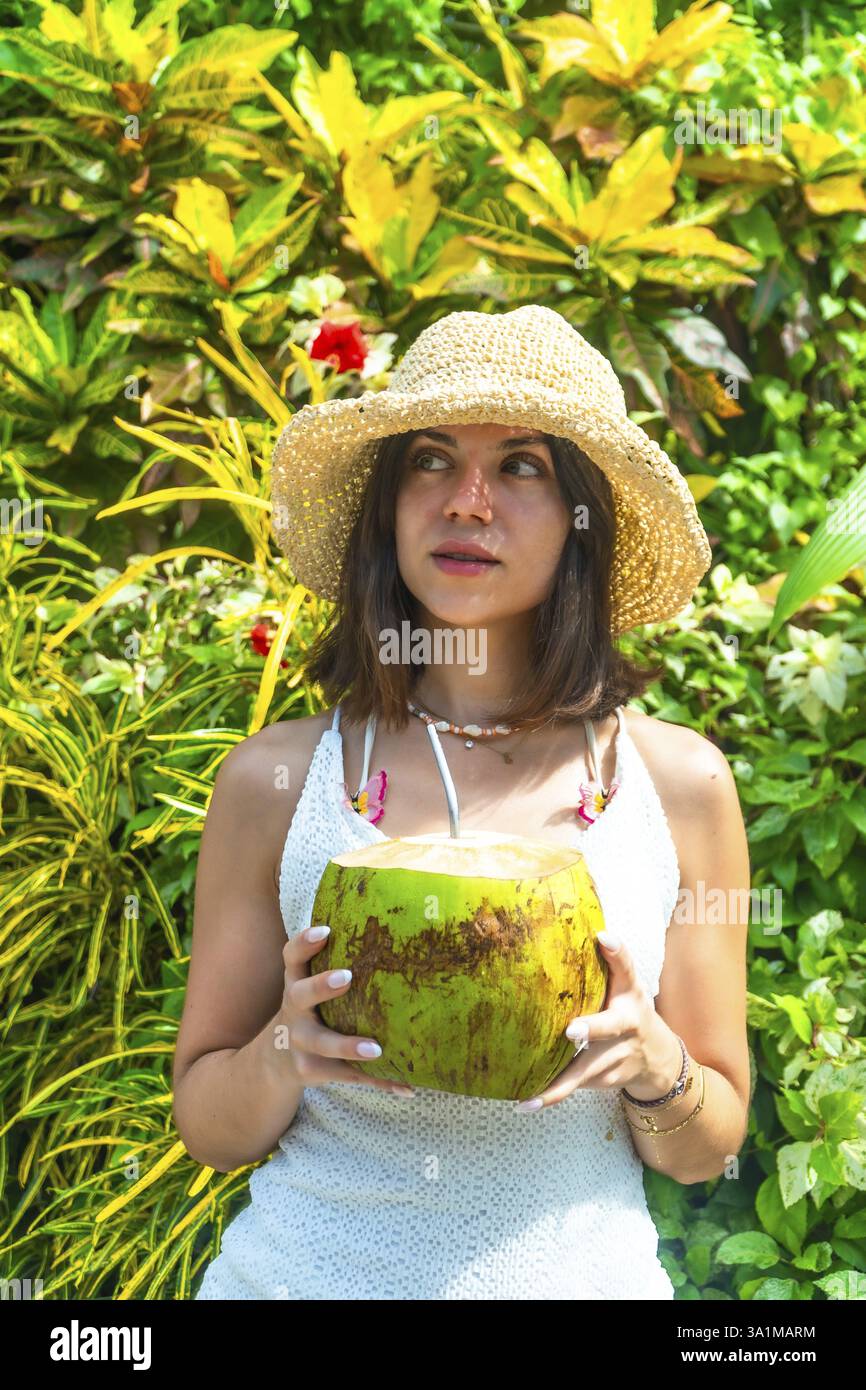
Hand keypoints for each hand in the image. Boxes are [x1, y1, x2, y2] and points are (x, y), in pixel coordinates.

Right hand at [269, 924, 415, 1097]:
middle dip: (321, 986)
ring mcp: (300, 1044)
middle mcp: (294, 1012)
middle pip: (300, 996)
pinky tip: (407, 1087)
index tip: (326, 931)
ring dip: (348, 1046)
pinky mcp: (312, 1071)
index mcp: (295, 984)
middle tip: (348, 977)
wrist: (275, 1061)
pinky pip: (348, 1076)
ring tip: (377, 1050)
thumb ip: (332, 965)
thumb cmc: (310, 1010)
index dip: (305, 942)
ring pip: (323, 1045)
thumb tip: (396, 932)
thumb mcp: (309, 987)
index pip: (292, 957)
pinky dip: (380, 1082)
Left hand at [514, 932, 681, 1111]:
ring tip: (528, 1098)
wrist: (657, 1059)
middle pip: (607, 1029)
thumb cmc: (632, 1010)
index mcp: (629, 999)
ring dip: (558, 1086)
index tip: (604, 938)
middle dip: (591, 1029)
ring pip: (586, 1072)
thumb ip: (617, 960)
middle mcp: (625, 1031)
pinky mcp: (603, 1081)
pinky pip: (576, 1085)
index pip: (626, 972)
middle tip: (570, 1030)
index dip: (617, 955)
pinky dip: (552, 1094)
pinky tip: (526, 1102)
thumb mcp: (630, 985)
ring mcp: (615, 1060)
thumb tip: (600, 931)